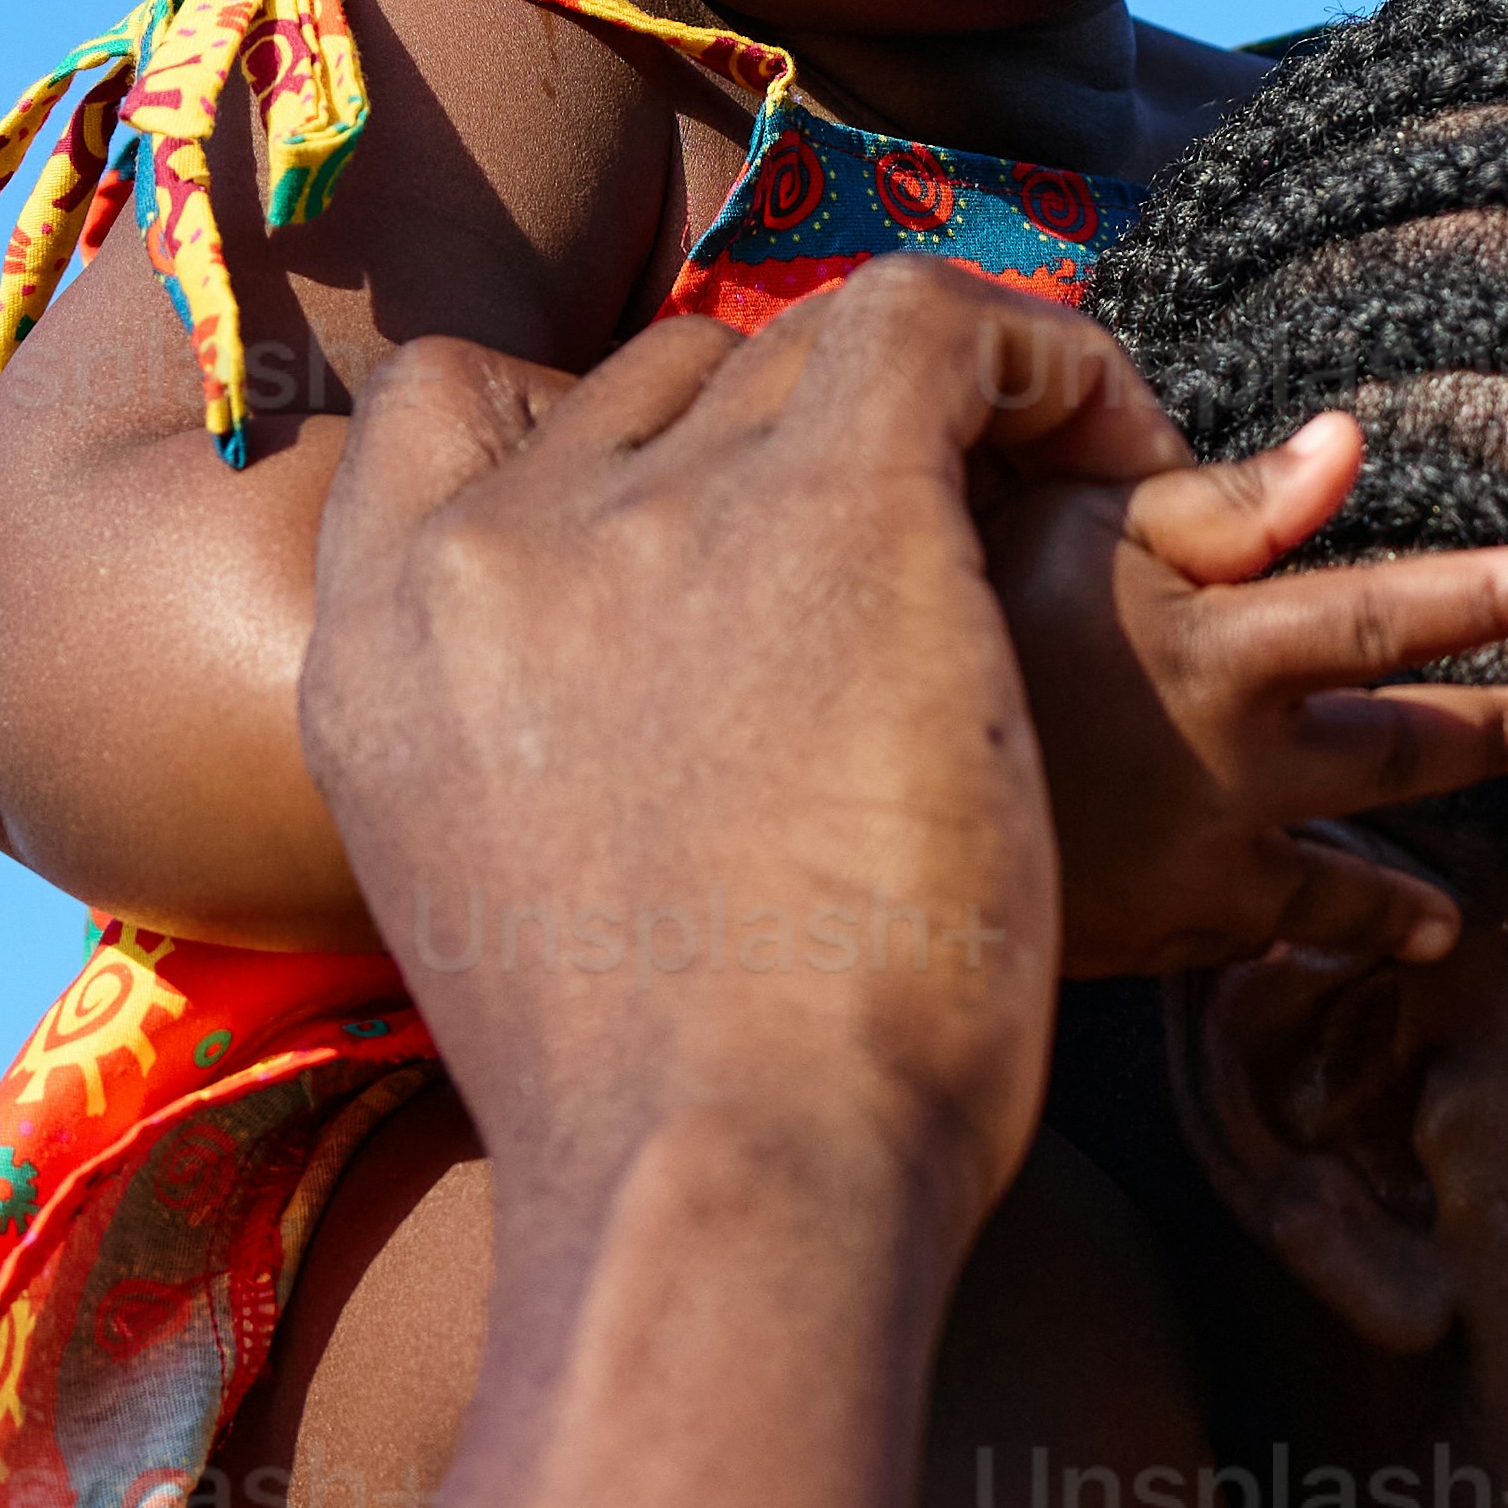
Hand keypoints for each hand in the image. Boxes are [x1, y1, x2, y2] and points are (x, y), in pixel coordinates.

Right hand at [299, 261, 1168, 1250]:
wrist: (727, 1179)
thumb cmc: (660, 1124)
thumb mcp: (505, 915)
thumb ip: (537, 768)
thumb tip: (629, 735)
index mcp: (377, 645)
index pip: (442, 410)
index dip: (597, 427)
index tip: (715, 497)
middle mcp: (485, 545)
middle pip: (666, 382)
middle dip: (803, 438)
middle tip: (936, 533)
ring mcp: (646, 511)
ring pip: (813, 352)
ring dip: (944, 408)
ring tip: (1062, 498)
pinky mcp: (829, 502)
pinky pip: (941, 327)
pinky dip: (1051, 361)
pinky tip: (1130, 452)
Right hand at [984, 399, 1507, 971]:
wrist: (856, 787)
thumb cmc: (958, 622)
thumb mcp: (1078, 529)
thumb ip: (1222, 500)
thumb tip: (1347, 447)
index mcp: (1230, 646)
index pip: (1392, 613)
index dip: (1493, 593)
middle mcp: (1240, 764)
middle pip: (1396, 751)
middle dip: (1494, 735)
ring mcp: (1200, 863)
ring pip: (1335, 880)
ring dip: (1403, 894)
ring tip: (1454, 917)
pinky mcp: (1148, 933)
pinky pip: (1247, 942)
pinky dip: (1298, 944)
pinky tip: (1328, 950)